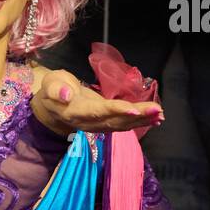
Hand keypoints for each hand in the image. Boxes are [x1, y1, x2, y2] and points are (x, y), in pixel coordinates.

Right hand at [31, 68, 162, 136]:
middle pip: (114, 120)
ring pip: (121, 124)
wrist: (52, 106)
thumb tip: (66, 94)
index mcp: (74, 112)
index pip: (97, 112)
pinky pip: (123, 125)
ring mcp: (97, 125)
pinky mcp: (105, 123)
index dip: (114, 110)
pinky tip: (155, 119)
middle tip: (156, 110)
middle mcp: (88, 123)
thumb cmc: (52, 89)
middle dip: (137, 116)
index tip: (132, 108)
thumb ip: (55, 89)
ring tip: (159, 114)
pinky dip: (140, 122)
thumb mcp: (49, 83)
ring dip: (142, 120)